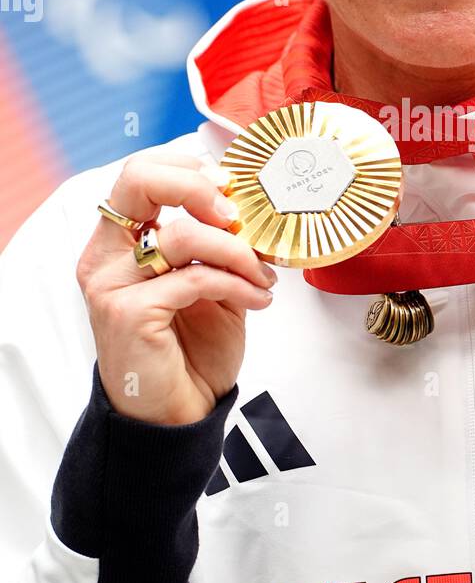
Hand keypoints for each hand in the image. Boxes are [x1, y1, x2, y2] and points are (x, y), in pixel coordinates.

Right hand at [76, 151, 276, 426]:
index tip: (230, 187)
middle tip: (236, 212)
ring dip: (237, 252)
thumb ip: (218, 246)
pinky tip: (257, 301)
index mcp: (119, 242)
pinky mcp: (128, 313)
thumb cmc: (192, 349)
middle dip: (197, 186)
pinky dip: (237, 285)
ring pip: (182, 235)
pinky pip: (195, 278)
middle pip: (139, 180)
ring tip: (262, 277)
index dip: (188, 169)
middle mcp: (105, 257)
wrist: (177, 413)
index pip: (140, 173)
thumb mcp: (211, 285)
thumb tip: (252, 211)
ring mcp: (111, 284)